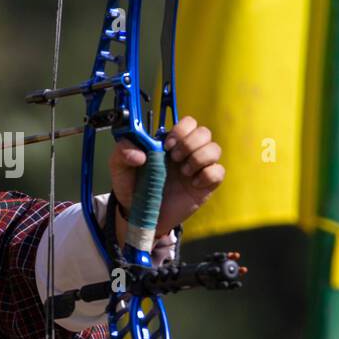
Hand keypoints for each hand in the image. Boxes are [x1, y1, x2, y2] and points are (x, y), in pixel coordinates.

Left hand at [107, 116, 223, 236]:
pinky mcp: (206, 185)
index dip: (181, 130)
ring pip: (215, 149)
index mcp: (169, 143)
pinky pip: (219, 172)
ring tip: (183, 172)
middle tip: (174, 158)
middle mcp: (186, 152)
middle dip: (190, 143)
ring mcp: (198, 168)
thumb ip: (122, 152)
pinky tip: (193, 184)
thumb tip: (139, 154)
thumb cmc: (132, 188)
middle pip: (205, 132)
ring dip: (200, 158)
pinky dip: (208, 175)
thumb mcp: (119, 168)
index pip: (188, 123)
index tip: (167, 145)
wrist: (139, 216)